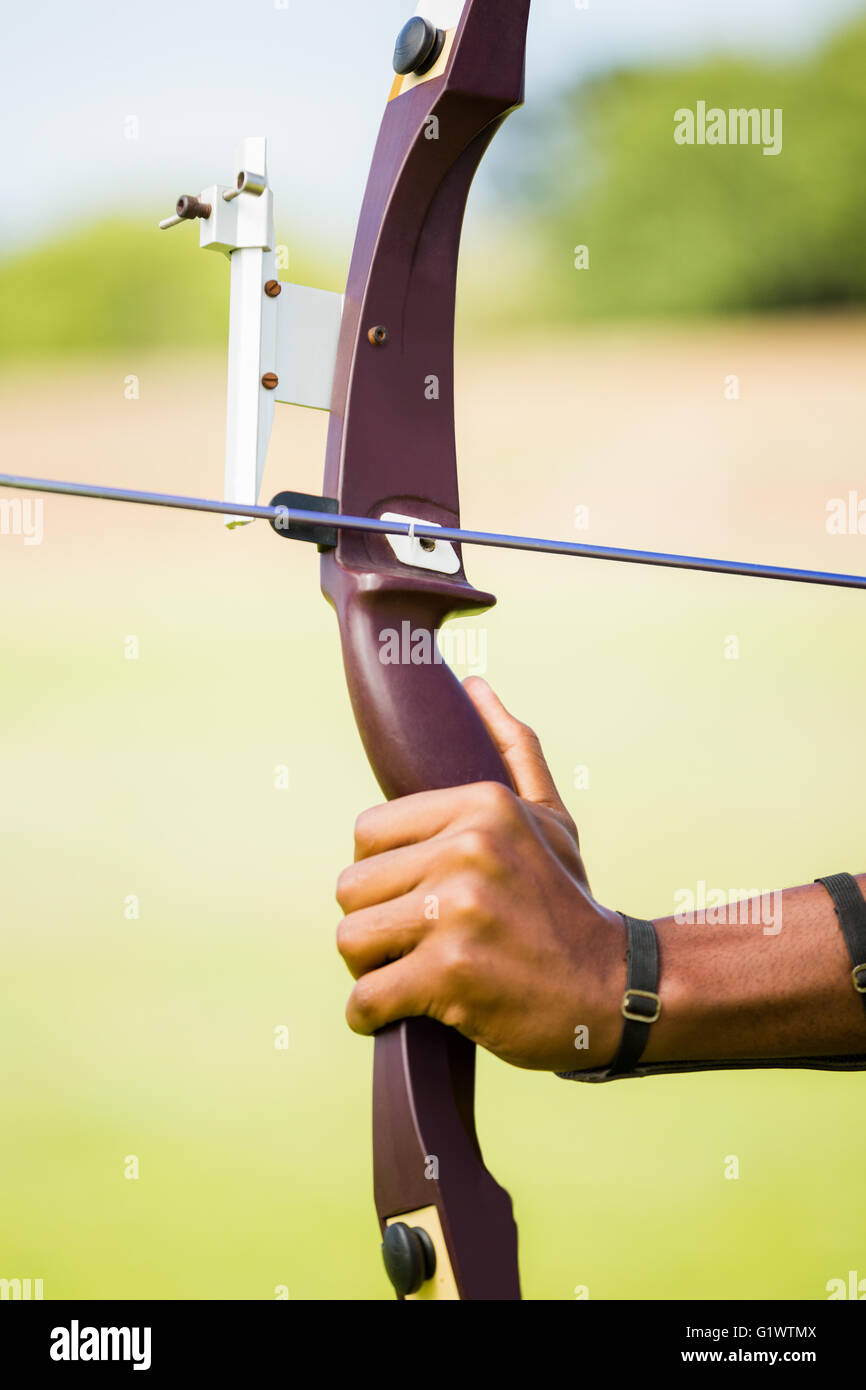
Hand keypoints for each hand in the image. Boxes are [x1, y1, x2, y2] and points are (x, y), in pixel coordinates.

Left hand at [336, 678, 625, 1071]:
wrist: (615, 989)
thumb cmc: (568, 903)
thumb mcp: (551, 818)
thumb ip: (513, 748)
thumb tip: (474, 684)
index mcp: (481, 806)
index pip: (366, 832)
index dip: (381, 872)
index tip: (413, 896)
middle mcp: (468, 850)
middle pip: (351, 888)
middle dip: (373, 923)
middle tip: (412, 943)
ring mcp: (460, 912)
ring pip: (350, 939)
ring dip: (368, 969)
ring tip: (405, 974)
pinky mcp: (452, 975)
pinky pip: (365, 998)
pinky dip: (370, 1016)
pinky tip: (398, 1015)